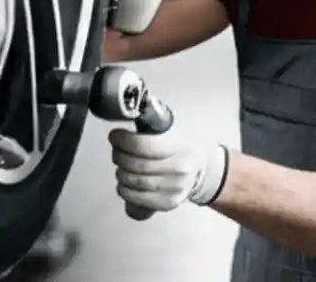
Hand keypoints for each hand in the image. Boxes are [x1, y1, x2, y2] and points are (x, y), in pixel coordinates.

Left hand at [108, 127, 227, 213]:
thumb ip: (152, 123)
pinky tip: (123, 183)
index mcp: (180, 148)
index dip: (125, 141)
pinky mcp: (168, 203)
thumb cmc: (181, 149)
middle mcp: (180, 170)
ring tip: (120, 166)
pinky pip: (138, 198)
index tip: (115, 136)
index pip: (146, 146)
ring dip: (121, 173)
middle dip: (119, 156)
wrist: (201, 172)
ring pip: (135, 182)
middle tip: (116, 150)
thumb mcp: (173, 132)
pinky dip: (124, 190)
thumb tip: (127, 112)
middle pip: (137, 165)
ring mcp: (175, 189)